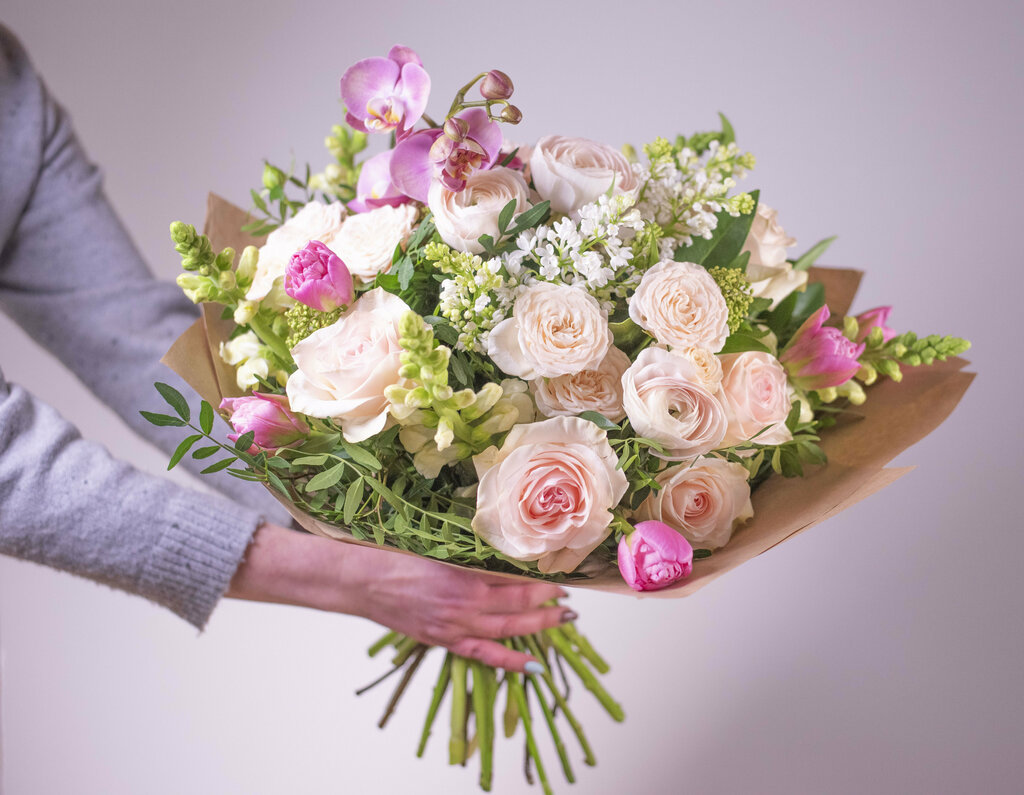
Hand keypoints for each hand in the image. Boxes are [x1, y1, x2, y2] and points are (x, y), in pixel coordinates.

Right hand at [226, 523, 573, 671]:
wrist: (360, 580)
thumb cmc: (395, 556)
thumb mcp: (438, 549)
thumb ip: (472, 558)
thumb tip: (507, 559)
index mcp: (461, 579)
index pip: (512, 585)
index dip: (539, 585)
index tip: (559, 581)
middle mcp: (460, 607)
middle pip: (515, 610)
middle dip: (547, 608)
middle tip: (569, 604)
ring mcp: (451, 627)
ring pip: (504, 633)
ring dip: (536, 629)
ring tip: (561, 624)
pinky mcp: (441, 640)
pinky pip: (481, 655)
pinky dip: (507, 661)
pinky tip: (529, 665)